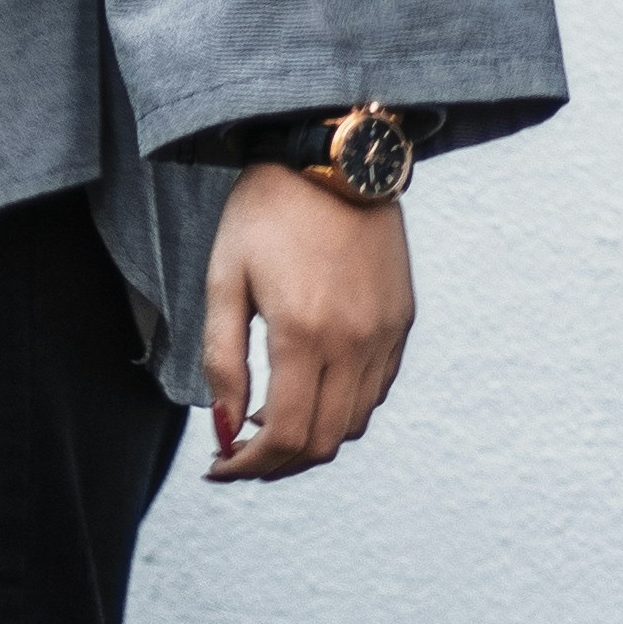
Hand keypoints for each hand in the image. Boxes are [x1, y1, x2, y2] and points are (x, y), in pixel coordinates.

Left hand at [202, 164, 412, 479]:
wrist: (333, 157)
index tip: (220, 466)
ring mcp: (385, 333)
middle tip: (241, 455)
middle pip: (323, 442)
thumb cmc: (266, 211)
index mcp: (304, 332)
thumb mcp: (224, 279)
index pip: (284, 435)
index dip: (248, 466)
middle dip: (276, 463)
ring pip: (353, 423)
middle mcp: (354, 341)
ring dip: (310, 438)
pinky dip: (341, 408)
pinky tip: (308, 388)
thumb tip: (225, 426)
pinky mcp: (402, 320)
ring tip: (268, 419)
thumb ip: (222, 358)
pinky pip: (376, 390)